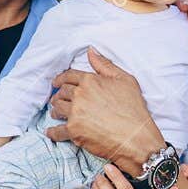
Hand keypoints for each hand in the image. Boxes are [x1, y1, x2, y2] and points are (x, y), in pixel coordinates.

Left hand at [45, 48, 163, 172]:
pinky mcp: (73, 131)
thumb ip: (105, 65)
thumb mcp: (125, 80)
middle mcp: (79, 95)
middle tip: (58, 99)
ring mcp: (75, 113)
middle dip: (59, 95)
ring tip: (56, 114)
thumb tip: (90, 51)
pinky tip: (51, 132)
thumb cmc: (134, 109)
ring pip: (57, 109)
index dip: (61, 79)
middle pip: (62, 93)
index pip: (69, 76)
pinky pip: (57, 131)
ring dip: (56, 111)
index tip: (56, 83)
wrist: (136, 138)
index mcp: (90, 81)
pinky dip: (53, 132)